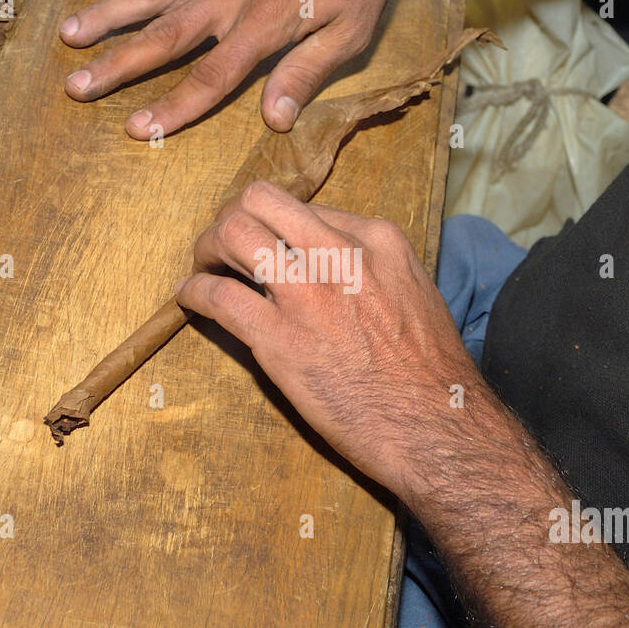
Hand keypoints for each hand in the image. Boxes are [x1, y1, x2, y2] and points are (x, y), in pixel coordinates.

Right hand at [58, 0, 416, 139]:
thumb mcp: (350, 34)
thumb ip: (306, 74)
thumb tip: (274, 122)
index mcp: (262, 25)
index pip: (210, 78)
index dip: (172, 106)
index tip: (137, 129)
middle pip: (164, 36)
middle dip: (117, 65)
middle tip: (75, 86)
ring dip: (107, 12)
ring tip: (68, 33)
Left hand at [176, 181, 487, 504]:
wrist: (435, 427)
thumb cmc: (429, 372)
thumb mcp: (412, 291)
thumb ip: (369, 267)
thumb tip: (324, 263)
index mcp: (376, 239)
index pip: (303, 206)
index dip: (273, 225)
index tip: (263, 247)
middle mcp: (341, 253)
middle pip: (260, 200)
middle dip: (231, 218)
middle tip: (222, 249)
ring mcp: (309, 294)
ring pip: (232, 232)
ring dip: (207, 249)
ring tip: (204, 270)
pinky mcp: (280, 338)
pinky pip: (218, 295)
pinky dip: (195, 293)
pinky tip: (193, 303)